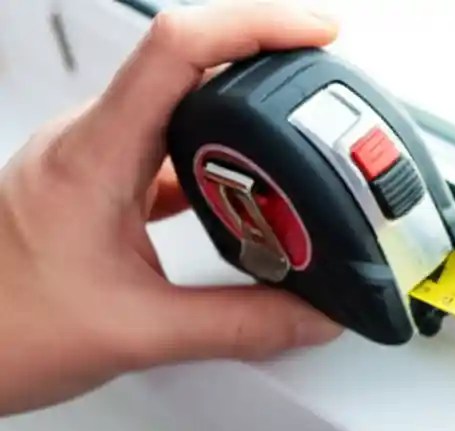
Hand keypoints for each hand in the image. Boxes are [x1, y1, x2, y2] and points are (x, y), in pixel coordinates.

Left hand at [0, 1, 342, 415]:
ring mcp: (89, 159)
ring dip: (241, 121)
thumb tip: (308, 315)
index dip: (254, 25)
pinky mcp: (92, 185)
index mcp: (93, 154)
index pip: (179, 48)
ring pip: (180, 109)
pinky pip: (166, 151)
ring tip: (297, 149)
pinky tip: (245, 200)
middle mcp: (89, 140)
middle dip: (265, 69)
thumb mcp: (135, 333)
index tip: (314, 35)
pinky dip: (215, 163)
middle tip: (322, 97)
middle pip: (190, 65)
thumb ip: (237, 325)